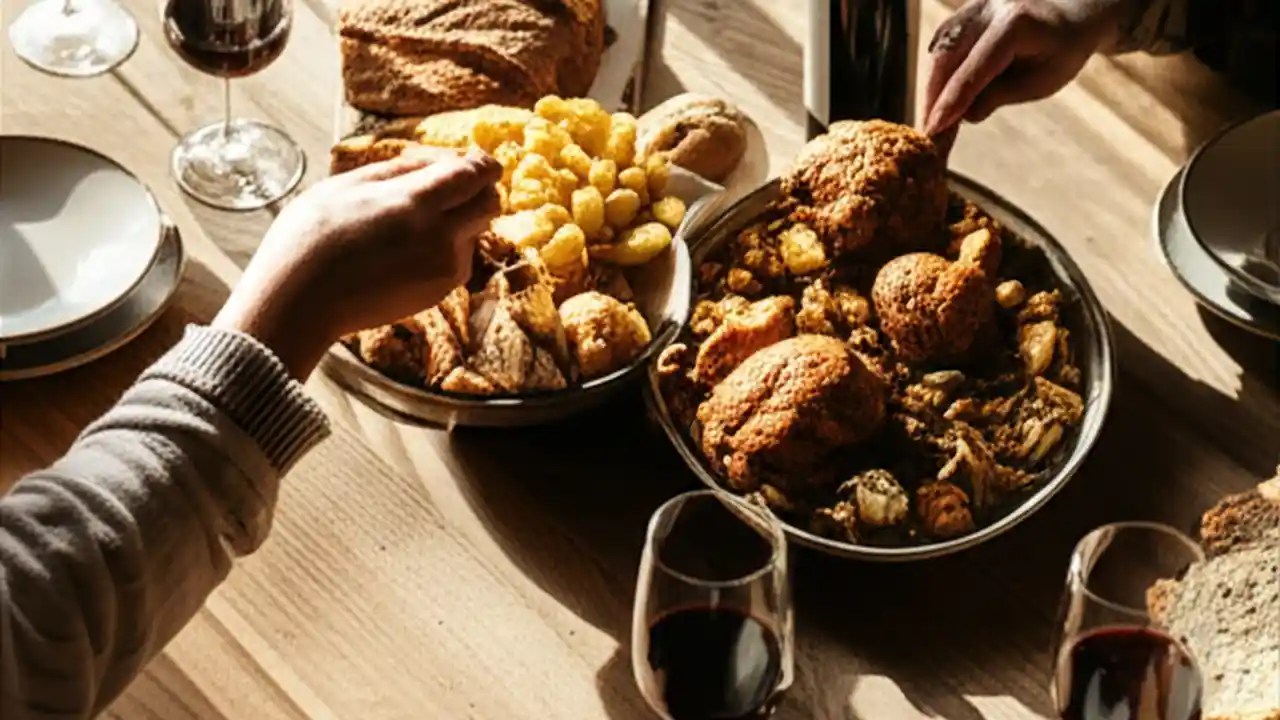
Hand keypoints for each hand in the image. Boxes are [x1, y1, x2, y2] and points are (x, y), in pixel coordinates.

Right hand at [213, 148, 501, 378]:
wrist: (298, 302)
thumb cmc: (311, 237)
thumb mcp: (349, 184)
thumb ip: (401, 169)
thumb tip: (437, 161)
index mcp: (416, 201)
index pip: (477, 174)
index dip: (481, 163)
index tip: (472, 159)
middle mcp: (440, 237)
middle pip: (489, 203)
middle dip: (477, 190)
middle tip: (447, 187)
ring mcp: (443, 269)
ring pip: (473, 233)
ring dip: (456, 221)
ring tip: (406, 224)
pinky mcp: (438, 293)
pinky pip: (457, 260)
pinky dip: (442, 249)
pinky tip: (402, 251)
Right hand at [923, 0, 1139, 137]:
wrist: (1070, 15)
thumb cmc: (1060, 52)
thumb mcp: (1039, 83)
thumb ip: (999, 96)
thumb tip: (962, 116)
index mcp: (1016, 23)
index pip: (975, 68)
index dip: (952, 101)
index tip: (934, 130)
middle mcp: (990, 7)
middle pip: (948, 54)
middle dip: (934, 94)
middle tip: (927, 130)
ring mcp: (975, 5)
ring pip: (940, 48)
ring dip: (932, 85)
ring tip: (931, 116)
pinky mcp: (965, 12)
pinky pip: (943, 43)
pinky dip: (937, 72)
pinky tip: (937, 96)